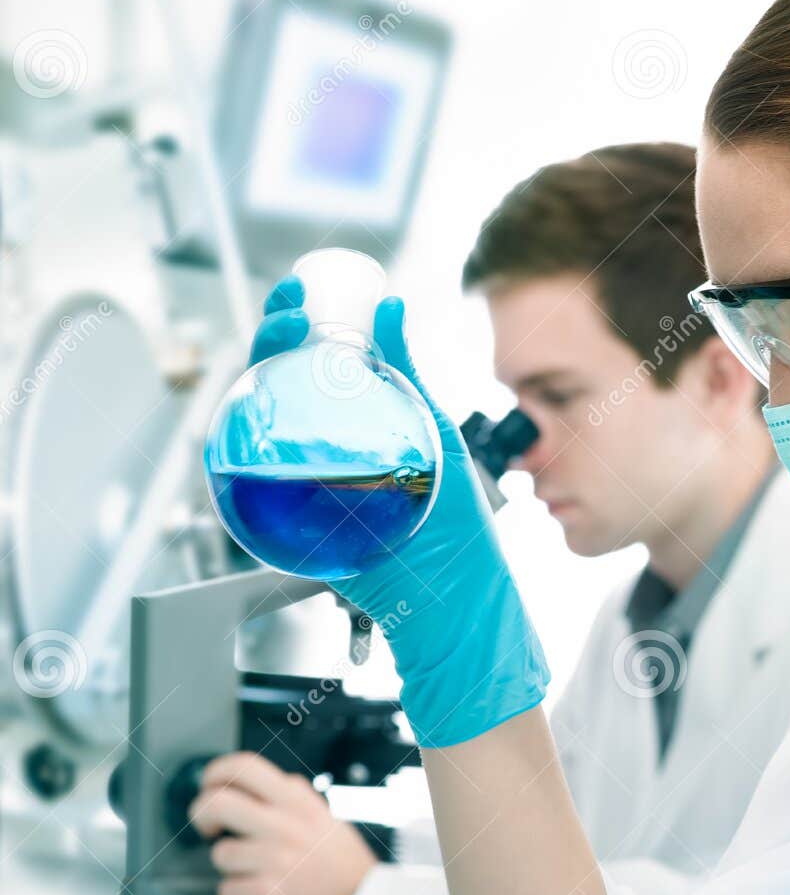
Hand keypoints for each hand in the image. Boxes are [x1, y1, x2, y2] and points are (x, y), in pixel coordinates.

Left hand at [190, 752, 376, 894]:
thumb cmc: (348, 873)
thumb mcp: (331, 822)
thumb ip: (302, 801)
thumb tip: (277, 784)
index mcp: (301, 803)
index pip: (244, 767)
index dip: (215, 774)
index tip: (211, 789)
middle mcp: (287, 825)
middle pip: (216, 802)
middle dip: (200, 815)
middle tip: (210, 829)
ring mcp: (277, 859)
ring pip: (221, 854)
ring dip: (231, 868)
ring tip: (257, 875)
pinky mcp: (268, 894)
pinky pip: (227, 891)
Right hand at [250, 278, 549, 746]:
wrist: (448, 601)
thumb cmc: (454, 529)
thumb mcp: (436, 438)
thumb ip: (409, 377)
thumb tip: (393, 310)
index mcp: (361, 426)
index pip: (319, 364)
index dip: (302, 324)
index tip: (306, 293)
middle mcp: (325, 450)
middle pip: (281, 383)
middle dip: (273, 337)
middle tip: (291, 312)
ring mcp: (302, 484)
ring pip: (257, 421)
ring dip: (255, 372)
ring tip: (280, 340)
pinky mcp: (282, 521)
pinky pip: (242, 480)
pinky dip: (229, 445)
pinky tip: (244, 408)